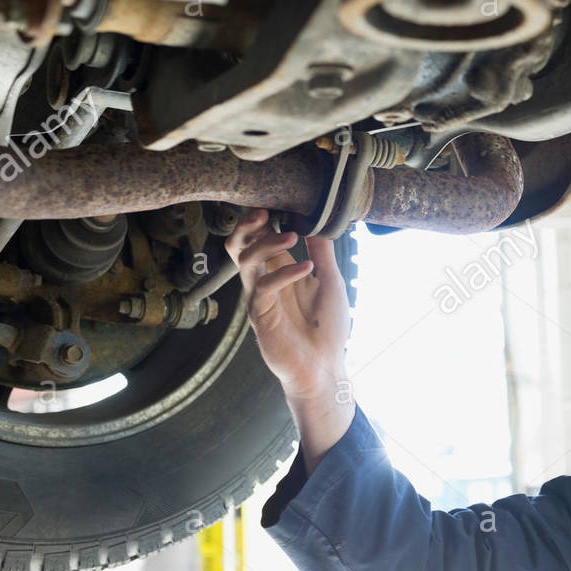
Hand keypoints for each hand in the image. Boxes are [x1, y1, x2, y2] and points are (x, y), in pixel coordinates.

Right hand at [224, 208, 350, 402]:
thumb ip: (322, 253)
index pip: (259, 239)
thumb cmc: (327, 328)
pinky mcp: (261, 317)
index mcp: (279, 272)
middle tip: (262, 212)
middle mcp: (264, 283)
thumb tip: (319, 221)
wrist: (325, 367)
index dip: (260, 220)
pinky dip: (284, 274)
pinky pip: (263, 289)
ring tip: (293, 237)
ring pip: (247, 262)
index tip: (272, 202)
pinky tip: (306, 268)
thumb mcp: (331, 283)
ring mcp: (260, 299)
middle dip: (246, 226)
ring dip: (268, 244)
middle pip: (240, 247)